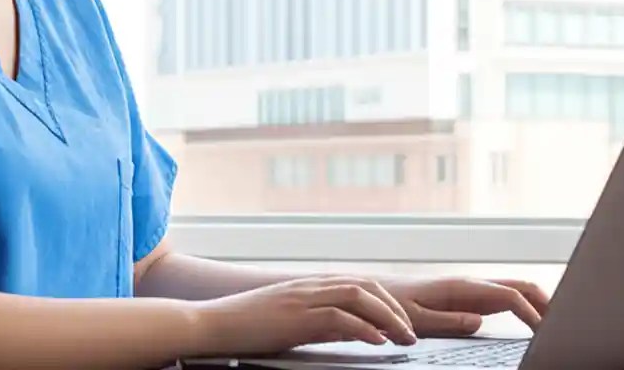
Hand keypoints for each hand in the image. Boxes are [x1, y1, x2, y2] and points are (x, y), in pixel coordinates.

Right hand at [192, 276, 418, 358]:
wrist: (212, 324)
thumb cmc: (247, 327)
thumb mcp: (292, 322)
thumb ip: (323, 323)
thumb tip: (355, 332)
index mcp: (310, 285)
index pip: (360, 283)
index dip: (387, 300)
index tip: (403, 322)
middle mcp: (310, 286)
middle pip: (366, 286)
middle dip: (395, 308)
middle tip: (411, 332)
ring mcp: (303, 298)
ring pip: (359, 296)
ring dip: (388, 317)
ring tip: (404, 338)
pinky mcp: (296, 316)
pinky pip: (339, 317)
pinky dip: (364, 327)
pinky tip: (377, 341)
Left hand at [383, 277, 550, 337]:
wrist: (375, 294)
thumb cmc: (392, 306)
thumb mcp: (415, 317)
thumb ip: (448, 320)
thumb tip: (479, 320)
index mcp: (462, 287)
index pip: (510, 297)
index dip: (533, 314)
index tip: (547, 334)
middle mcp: (471, 284)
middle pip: (521, 286)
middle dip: (548, 301)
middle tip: (568, 324)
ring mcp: (472, 289)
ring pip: (517, 290)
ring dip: (540, 302)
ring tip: (559, 323)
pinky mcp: (469, 297)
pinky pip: (505, 298)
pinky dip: (526, 305)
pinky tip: (534, 320)